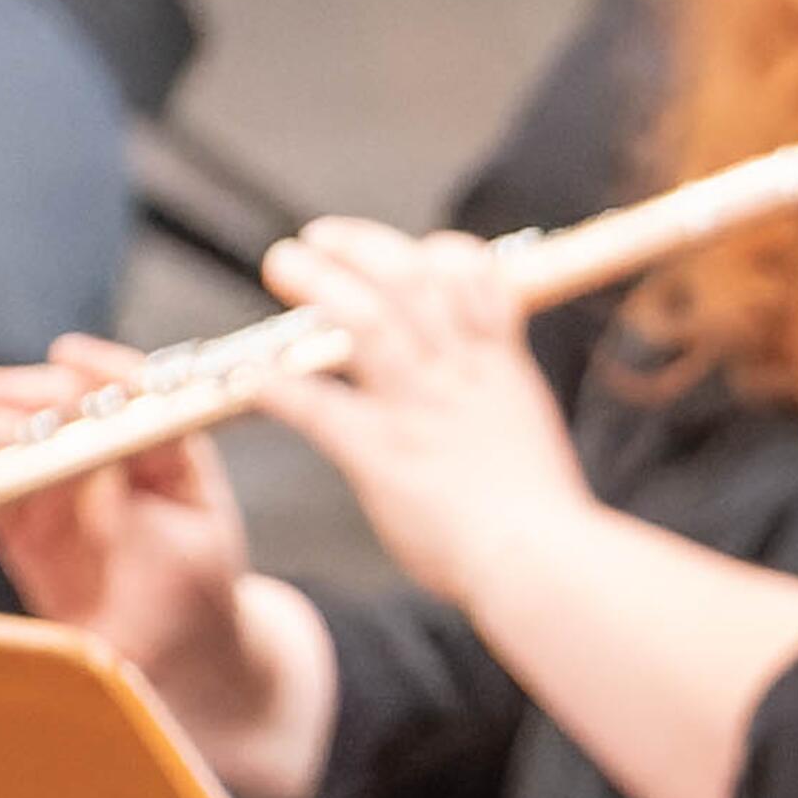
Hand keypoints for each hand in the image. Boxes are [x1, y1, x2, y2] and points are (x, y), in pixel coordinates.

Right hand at [0, 336, 260, 693]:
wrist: (167, 659)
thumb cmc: (191, 602)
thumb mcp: (178, 557)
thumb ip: (130, 513)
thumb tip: (87, 464)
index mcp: (168, 456)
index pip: (136, 397)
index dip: (102, 372)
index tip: (65, 356)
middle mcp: (110, 462)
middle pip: (65, 411)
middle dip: (25, 400)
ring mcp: (63, 490)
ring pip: (19, 445)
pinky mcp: (24, 524)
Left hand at [246, 217, 594, 597]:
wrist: (544, 562)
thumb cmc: (547, 526)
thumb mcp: (534, 443)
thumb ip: (504, 414)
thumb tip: (496, 416)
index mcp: (499, 374)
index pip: (478, 283)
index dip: (445, 254)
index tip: (420, 250)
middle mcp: (459, 378)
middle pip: (412, 282)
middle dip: (363, 248)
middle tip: (318, 236)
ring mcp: (419, 411)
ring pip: (368, 322)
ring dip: (320, 285)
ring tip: (282, 263)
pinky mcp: (382, 455)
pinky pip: (320, 409)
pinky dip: (281, 388)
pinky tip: (250, 377)